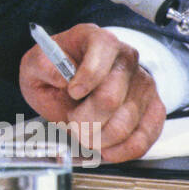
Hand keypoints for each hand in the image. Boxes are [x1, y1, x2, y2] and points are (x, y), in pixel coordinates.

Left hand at [19, 23, 164, 163]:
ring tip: (85, 134)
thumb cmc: (54, 73)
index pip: (103, 51)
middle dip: (85, 120)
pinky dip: (123, 150)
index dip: (87, 77)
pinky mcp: (153, 107)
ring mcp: (143, 83)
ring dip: (99, 138)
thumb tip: (61, 76)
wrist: (69, 84)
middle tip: (71, 123)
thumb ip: (42, 66)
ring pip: (126, 122)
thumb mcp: (35, 65)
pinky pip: (146, 135)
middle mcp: (126, 57)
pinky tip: (106, 150)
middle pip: (111, 97)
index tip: (72, 92)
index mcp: (97, 39)